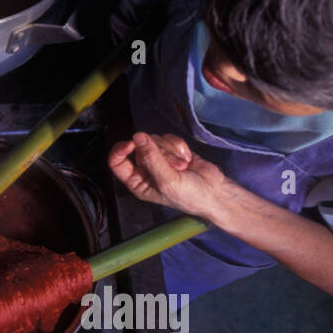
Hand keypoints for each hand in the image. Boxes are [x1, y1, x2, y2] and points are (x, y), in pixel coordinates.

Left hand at [108, 132, 230, 221]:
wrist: (216, 192)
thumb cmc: (189, 195)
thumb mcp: (167, 180)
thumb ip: (151, 158)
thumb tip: (137, 136)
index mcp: (137, 182)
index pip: (117, 162)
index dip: (121, 150)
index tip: (132, 143)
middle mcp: (145, 169)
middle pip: (139, 147)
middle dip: (160, 153)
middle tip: (178, 167)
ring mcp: (159, 158)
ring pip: (155, 140)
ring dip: (172, 151)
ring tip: (184, 166)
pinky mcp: (172, 150)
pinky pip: (168, 138)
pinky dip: (179, 147)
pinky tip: (188, 159)